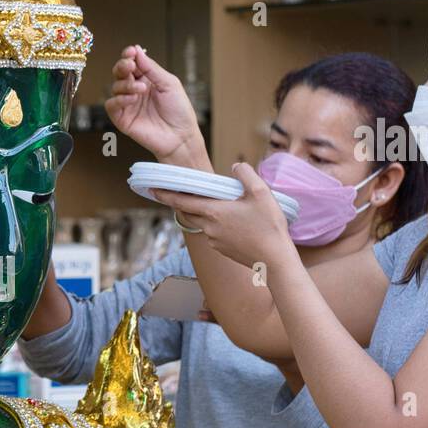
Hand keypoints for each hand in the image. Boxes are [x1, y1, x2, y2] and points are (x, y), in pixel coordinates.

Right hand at [105, 45, 210, 170]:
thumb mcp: (169, 83)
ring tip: (140, 89)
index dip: (129, 56)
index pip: (132, 63)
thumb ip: (151, 68)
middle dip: (122, 66)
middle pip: (120, 72)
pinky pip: (111, 105)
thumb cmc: (178, 111)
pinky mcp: (122, 119)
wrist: (180, 136)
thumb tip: (137, 50)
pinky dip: (119, 99)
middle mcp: (135, 90)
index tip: (131, 51)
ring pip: (115, 87)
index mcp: (146, 79)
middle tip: (130, 66)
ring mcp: (128, 104)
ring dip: (126, 84)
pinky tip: (132, 99)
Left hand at [155, 162, 292, 269]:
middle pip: (189, 212)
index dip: (166, 194)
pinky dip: (217, 225)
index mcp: (214, 212)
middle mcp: (209, 227)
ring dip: (205, 213)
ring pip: (203, 223)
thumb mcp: (261, 192)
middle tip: (182, 193)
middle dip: (183, 203)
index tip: (153, 189)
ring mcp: (214, 241)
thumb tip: (236, 166)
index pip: (182, 201)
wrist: (274, 260)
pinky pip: (213, 233)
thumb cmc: (269, 226)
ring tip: (221, 205)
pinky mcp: (221, 250)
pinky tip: (233, 222)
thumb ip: (246, 174)